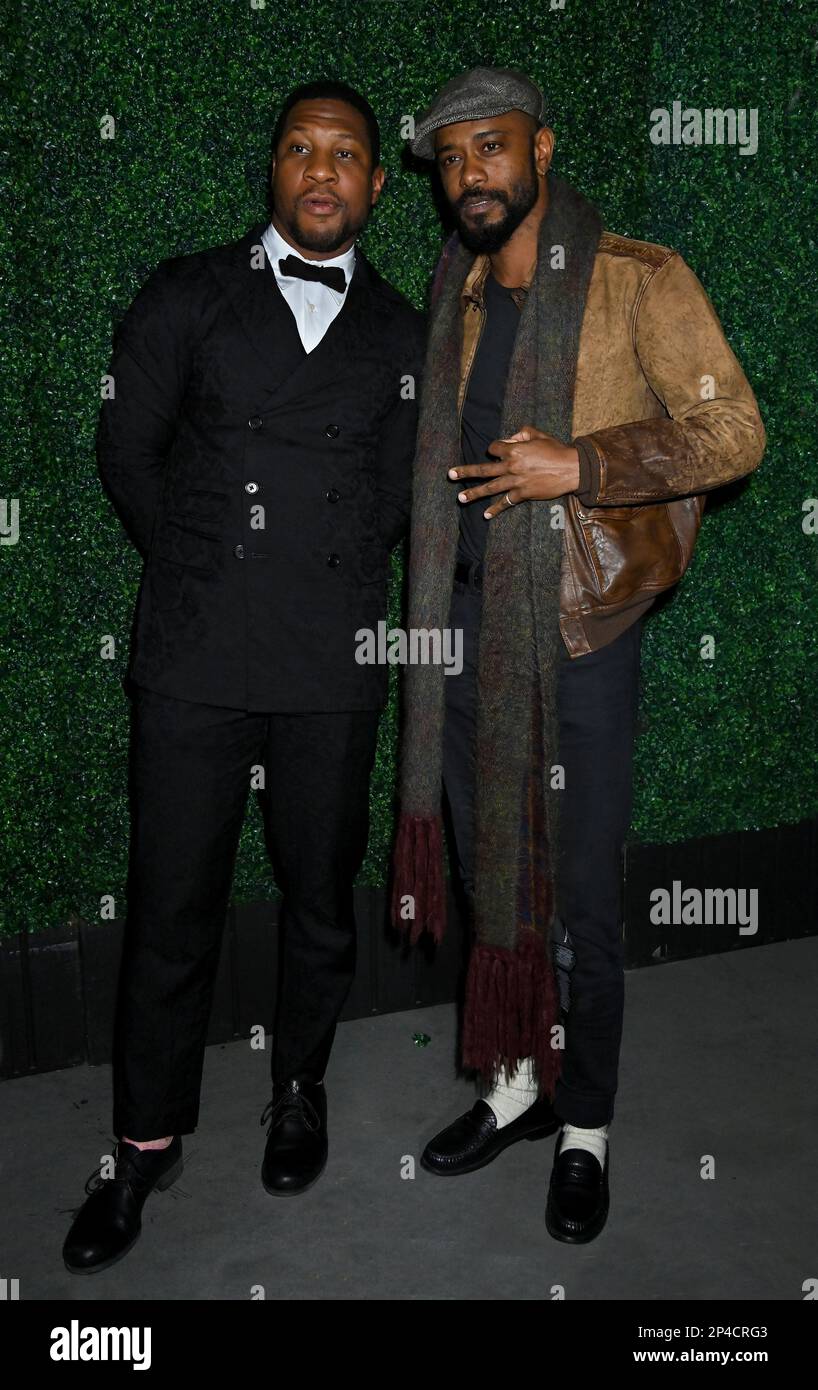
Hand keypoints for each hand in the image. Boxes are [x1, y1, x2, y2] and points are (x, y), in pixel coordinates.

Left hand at [448, 425, 580, 517]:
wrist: (572, 468)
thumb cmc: (557, 450)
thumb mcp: (539, 434)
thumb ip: (522, 433)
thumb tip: (510, 438)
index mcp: (514, 449)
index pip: (494, 449)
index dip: (494, 449)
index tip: (498, 452)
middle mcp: (511, 466)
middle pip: (484, 469)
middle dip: (466, 472)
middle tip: (451, 475)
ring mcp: (516, 482)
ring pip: (490, 488)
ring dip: (474, 493)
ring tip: (460, 498)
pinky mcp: (523, 494)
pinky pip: (506, 502)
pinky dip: (496, 509)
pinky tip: (486, 515)